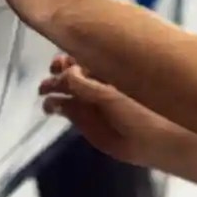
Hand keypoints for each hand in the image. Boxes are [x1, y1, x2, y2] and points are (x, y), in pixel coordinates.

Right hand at [40, 54, 161, 164]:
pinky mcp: (79, 118)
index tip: (62, 61)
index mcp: (107, 67)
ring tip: (46, 91)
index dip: (70, 54)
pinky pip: (61, 106)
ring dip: (51, 86)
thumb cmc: (140, 111)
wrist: (151, 142)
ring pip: (62, 87)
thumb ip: (86, 84)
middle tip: (53, 72)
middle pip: (68, 69)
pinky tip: (50, 108)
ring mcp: (86, 99)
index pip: (82, 54)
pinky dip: (52, 105)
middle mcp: (94, 80)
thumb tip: (66, 73)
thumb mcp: (111, 94)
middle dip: (57, 69)